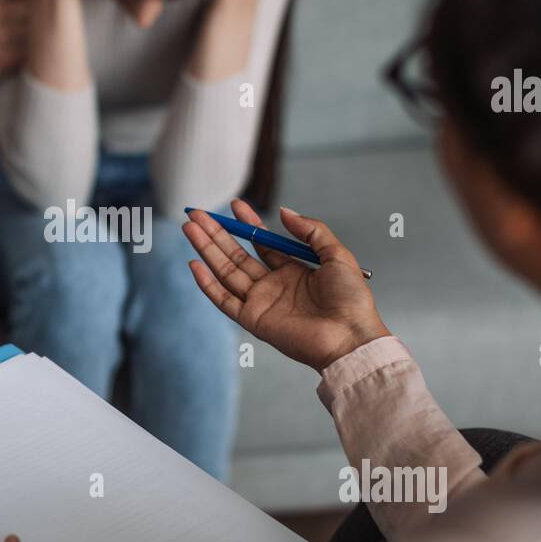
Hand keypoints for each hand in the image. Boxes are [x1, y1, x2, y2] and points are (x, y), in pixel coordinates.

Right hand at [183, 200, 390, 372]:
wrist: (350, 337)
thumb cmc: (351, 300)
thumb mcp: (336, 255)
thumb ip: (311, 231)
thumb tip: (284, 211)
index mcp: (293, 270)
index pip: (263, 243)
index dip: (248, 223)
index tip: (235, 205)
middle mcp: (273, 285)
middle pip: (237, 255)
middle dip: (217, 233)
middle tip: (198, 213)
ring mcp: (261, 302)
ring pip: (226, 271)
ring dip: (207, 249)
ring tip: (190, 227)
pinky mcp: (253, 320)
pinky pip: (224, 299)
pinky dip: (207, 284)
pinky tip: (194, 264)